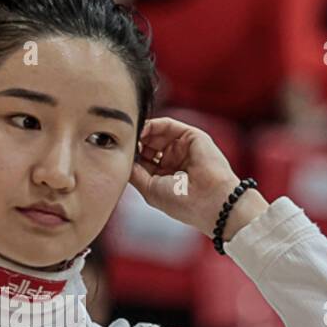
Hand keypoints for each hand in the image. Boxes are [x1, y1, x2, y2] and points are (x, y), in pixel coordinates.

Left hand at [130, 116, 268, 238]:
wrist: (211, 201)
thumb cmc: (182, 202)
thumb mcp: (150, 189)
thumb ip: (135, 172)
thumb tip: (122, 157)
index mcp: (166, 177)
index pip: (143, 161)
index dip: (130, 156)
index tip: (115, 153)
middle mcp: (174, 161)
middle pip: (148, 145)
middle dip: (134, 143)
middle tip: (120, 142)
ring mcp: (183, 148)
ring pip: (156, 134)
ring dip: (140, 133)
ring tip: (129, 136)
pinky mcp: (191, 136)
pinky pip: (167, 125)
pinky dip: (152, 125)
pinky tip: (140, 130)